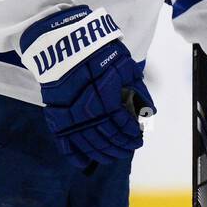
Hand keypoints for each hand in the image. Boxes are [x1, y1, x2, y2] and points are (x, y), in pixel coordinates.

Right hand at [20, 6, 154, 168]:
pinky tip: (84, 162)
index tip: (138, 138)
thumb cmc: (99, 52)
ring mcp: (71, 118)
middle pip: (108, 138)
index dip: (132, 135)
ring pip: (89, 144)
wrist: (66, 44)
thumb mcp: (125, 67)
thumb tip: (148, 112)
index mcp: (108, 100)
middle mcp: (89, 113)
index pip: (123, 126)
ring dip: (103, 153)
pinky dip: (75, 156)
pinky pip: (65, 143)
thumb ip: (137, 91)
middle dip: (121, 146)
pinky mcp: (57, 118)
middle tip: (129, 149)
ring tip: (113, 156)